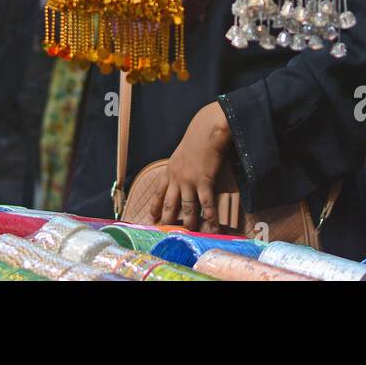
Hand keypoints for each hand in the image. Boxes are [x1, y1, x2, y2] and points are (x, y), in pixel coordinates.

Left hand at [152, 101, 231, 232]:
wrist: (206, 129)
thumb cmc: (197, 138)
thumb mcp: (182, 153)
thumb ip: (180, 166)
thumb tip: (183, 176)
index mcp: (169, 170)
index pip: (158, 192)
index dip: (154, 207)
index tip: (152, 219)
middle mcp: (176, 178)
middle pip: (169, 204)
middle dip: (166, 220)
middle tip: (166, 234)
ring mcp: (189, 181)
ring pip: (187, 209)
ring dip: (189, 224)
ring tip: (190, 236)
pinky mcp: (204, 182)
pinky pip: (207, 205)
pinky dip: (210, 219)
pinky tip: (213, 229)